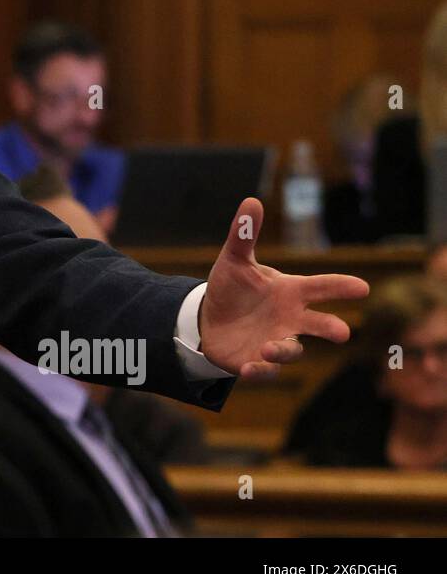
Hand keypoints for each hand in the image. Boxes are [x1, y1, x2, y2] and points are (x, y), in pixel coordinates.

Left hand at [200, 197, 366, 379]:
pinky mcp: (258, 362)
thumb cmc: (231, 287)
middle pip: (320, 324)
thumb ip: (244, 234)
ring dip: (284, 350)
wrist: (210, 318)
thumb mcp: (234, 260)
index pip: (321, 287)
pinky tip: (249, 367)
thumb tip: (251, 201)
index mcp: (290, 292)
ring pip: (292, 350)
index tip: (363, 287)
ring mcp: (277, 342)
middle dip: (332, 327)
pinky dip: (261, 371)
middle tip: (342, 331)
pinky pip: (266, 372)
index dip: (341, 287)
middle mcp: (290, 319)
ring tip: (269, 347)